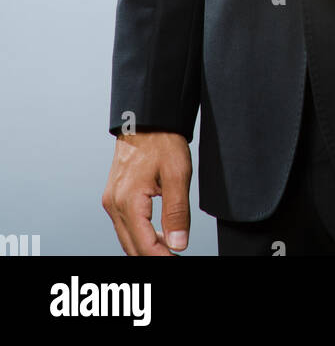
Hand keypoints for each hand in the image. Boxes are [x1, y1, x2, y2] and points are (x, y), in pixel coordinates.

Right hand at [102, 131, 191, 255]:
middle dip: (153, 257)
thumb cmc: (162, 140)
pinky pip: (124, 225)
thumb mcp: (177, 173)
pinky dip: (139, 236)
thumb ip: (177, 212)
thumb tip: (178, 244)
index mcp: (128, 200)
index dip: (162, 258)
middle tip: (175, 258)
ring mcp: (111, 200)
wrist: (147, 118)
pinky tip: (157, 237)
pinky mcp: (113, 196)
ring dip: (146, 249)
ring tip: (169, 252)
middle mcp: (114, 204)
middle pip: (132, 247)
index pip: (144, 246)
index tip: (178, 261)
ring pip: (126, 238)